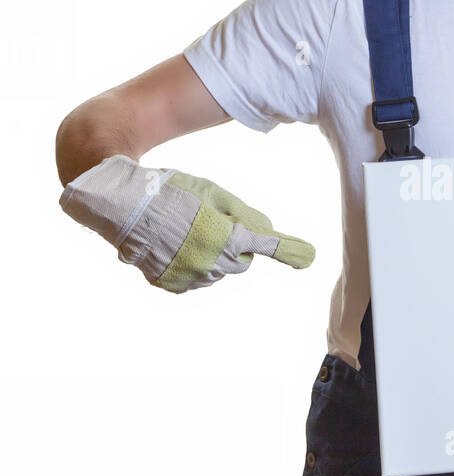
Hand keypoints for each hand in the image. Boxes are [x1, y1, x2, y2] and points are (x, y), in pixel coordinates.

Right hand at [60, 154, 314, 291]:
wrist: (122, 204)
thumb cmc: (170, 191)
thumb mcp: (212, 192)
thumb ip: (246, 215)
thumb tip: (272, 231)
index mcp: (225, 239)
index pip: (263, 246)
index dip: (285, 248)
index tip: (308, 256)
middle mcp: (211, 263)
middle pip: (241, 262)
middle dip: (235, 246)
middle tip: (212, 223)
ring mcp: (190, 277)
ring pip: (218, 271)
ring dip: (213, 256)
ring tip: (186, 231)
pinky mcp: (172, 284)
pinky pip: (195, 280)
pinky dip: (193, 266)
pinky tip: (176, 246)